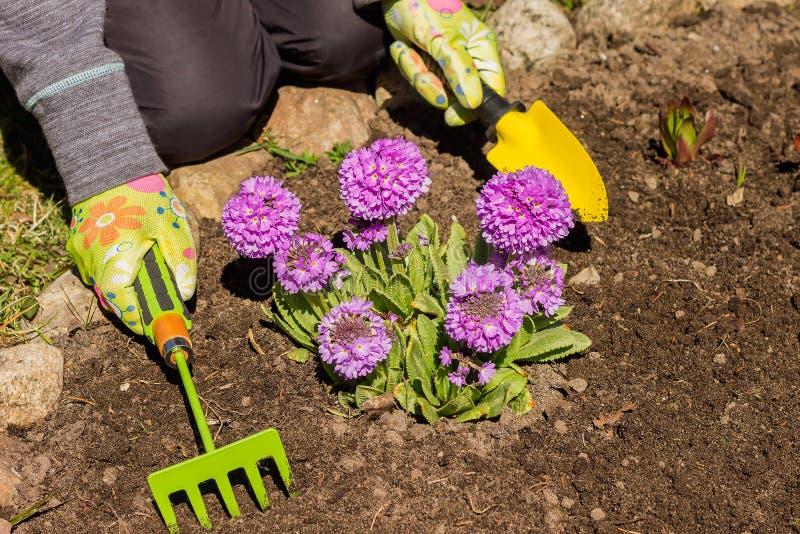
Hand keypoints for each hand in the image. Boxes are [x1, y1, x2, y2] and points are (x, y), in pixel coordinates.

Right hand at [66, 174, 196, 335]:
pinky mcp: (76, 246)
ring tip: (150, 298)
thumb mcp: (173, 226)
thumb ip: (181, 261)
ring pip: (102, 287)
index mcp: (113, 255)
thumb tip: (185, 295)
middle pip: (110, 299)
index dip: (136, 321)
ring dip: (124, 295)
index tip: (155, 330)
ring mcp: (79, 253)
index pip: (119, 302)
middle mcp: (89, 259)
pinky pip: (95, 272)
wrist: (110, 166)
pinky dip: (114, 279)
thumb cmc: (145, 195)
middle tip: (158, 318)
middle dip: (134, 313)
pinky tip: (134, 274)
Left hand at [382, 0, 504, 125]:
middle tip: (423, 80)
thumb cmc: (426, 8)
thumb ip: (458, 71)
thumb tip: (474, 104)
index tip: (453, 117)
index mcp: (481, 50)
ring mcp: (445, 63)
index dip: (474, 108)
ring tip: (410, 51)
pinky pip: (417, 78)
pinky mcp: (425, 62)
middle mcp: (466, 60)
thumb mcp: (443, 40)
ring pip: (434, 89)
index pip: (490, 89)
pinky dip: (406, 64)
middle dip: (435, 88)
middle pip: (459, 97)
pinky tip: (403, 46)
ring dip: (417, 73)